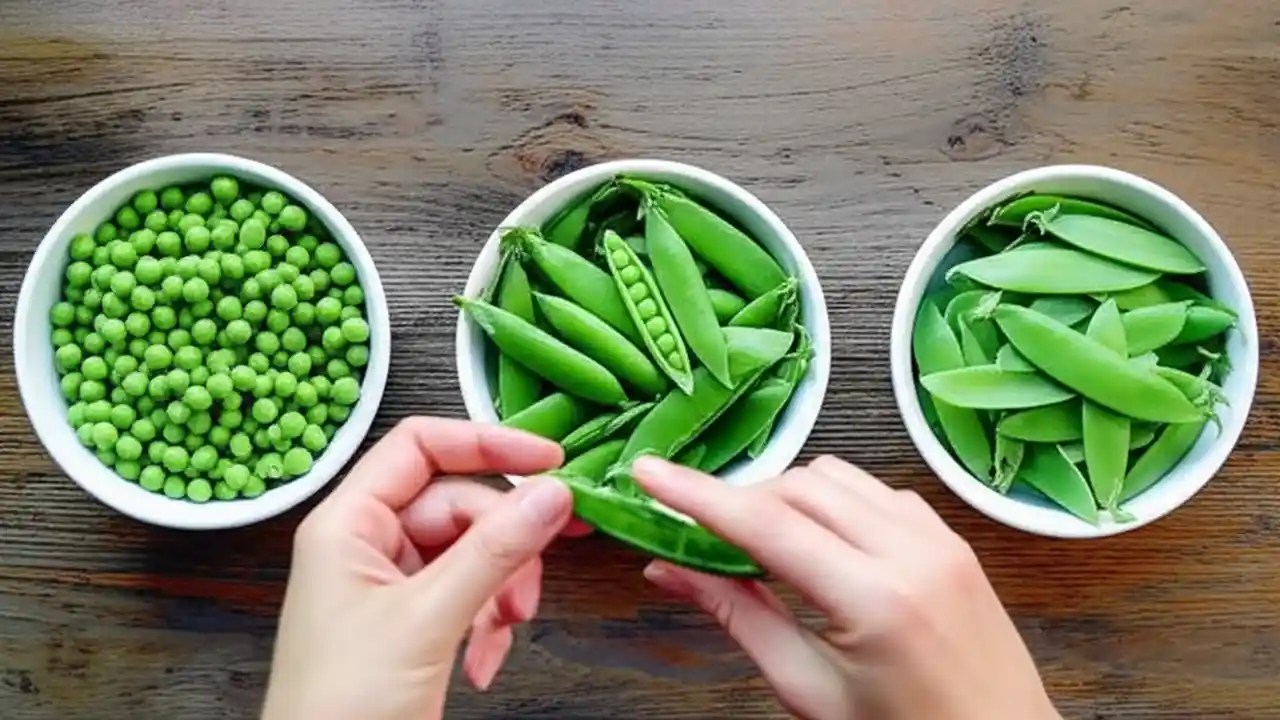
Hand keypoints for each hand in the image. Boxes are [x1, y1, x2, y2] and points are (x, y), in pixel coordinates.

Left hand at [262, 417, 575, 719]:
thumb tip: (550, 495)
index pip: (421, 446)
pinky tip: (485, 660)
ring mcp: (390, 584)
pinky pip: (469, 594)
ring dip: (500, 591)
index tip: (550, 461)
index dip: (487, 443)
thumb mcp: (426, 621)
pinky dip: (489, 623)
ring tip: (504, 631)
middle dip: (503, 546)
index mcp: (348, 524)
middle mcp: (366, 544)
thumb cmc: (341, 708)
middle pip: (459, 505)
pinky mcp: (411, 622)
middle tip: (528, 586)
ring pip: (472, 552)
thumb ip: (493, 552)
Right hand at [633, 456, 1060, 719]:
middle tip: (700, 535)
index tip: (648, 473)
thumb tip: (670, 570)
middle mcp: (913, 552)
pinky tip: (821, 542)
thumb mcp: (811, 691)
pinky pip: (877, 490)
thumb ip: (739, 618)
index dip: (696, 494)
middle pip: (798, 486)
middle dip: (741, 501)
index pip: (765, 524)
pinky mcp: (951, 537)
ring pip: (837, 475)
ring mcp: (939, 539)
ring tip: (760, 544)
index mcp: (876, 600)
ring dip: (788, 496)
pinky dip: (835, 502)